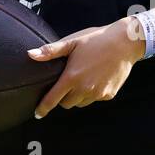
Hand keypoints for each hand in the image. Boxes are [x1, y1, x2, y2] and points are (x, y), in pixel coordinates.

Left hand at [27, 18, 143, 118]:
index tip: (38, 114)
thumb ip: (50, 51)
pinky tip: (95, 79)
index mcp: (72, 77)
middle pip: (66, 103)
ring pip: (80, 103)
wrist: (124, 43)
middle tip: (67, 82)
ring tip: (82, 78)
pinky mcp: (109, 95)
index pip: (53, 99)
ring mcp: (98, 93)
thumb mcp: (72, 42)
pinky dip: (91, 93)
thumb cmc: (96, 40)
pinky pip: (95, 99)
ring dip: (77, 96)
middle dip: (63, 96)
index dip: (43, 108)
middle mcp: (84, 88)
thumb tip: (30, 54)